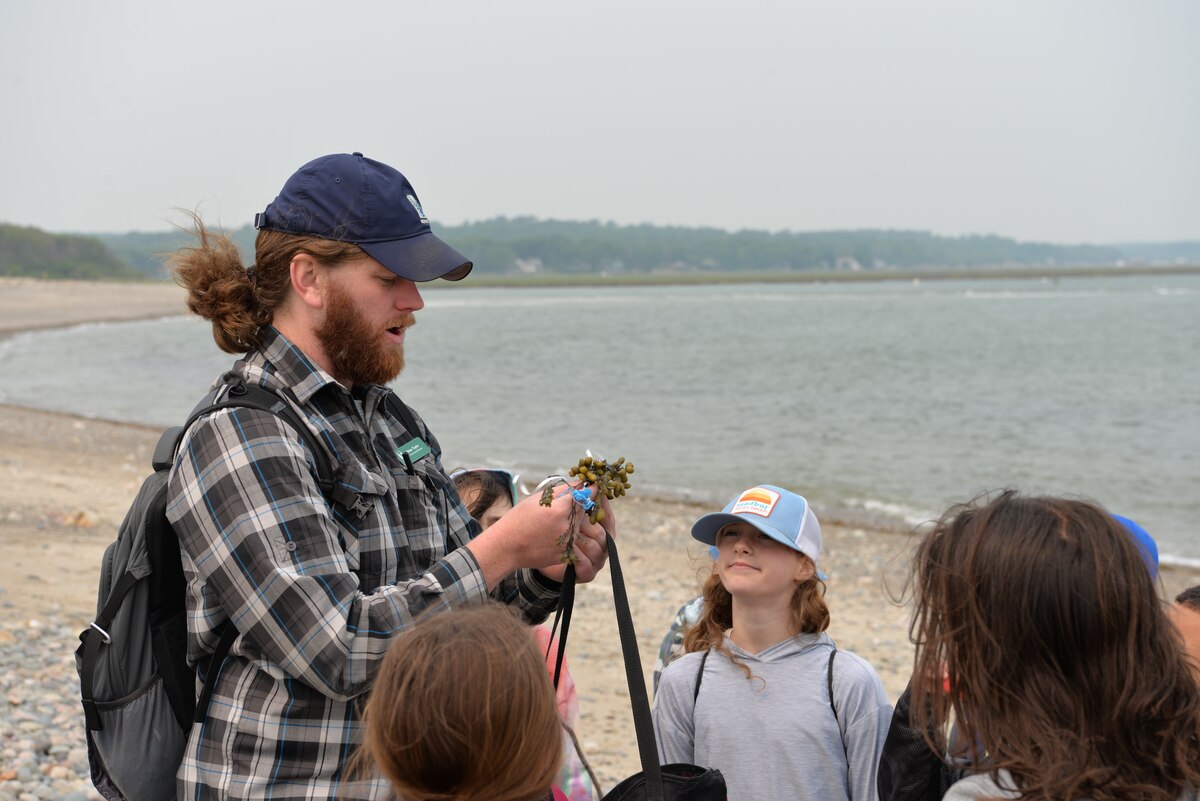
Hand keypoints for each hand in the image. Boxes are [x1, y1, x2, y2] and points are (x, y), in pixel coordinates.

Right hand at [465, 479, 614, 587]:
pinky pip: (574, 539)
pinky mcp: (566, 554)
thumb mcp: (538, 499)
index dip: (591, 490)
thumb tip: (581, 483)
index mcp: (560, 509)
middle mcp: (567, 526)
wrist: (507, 547)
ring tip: (554, 520)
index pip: (586, 496)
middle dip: (580, 505)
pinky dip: (568, 534)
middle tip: (570, 502)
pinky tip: (552, 533)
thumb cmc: (519, 519)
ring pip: (580, 526)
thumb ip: (563, 491)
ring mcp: (568, 542)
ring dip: (574, 520)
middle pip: (584, 510)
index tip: (595, 486)